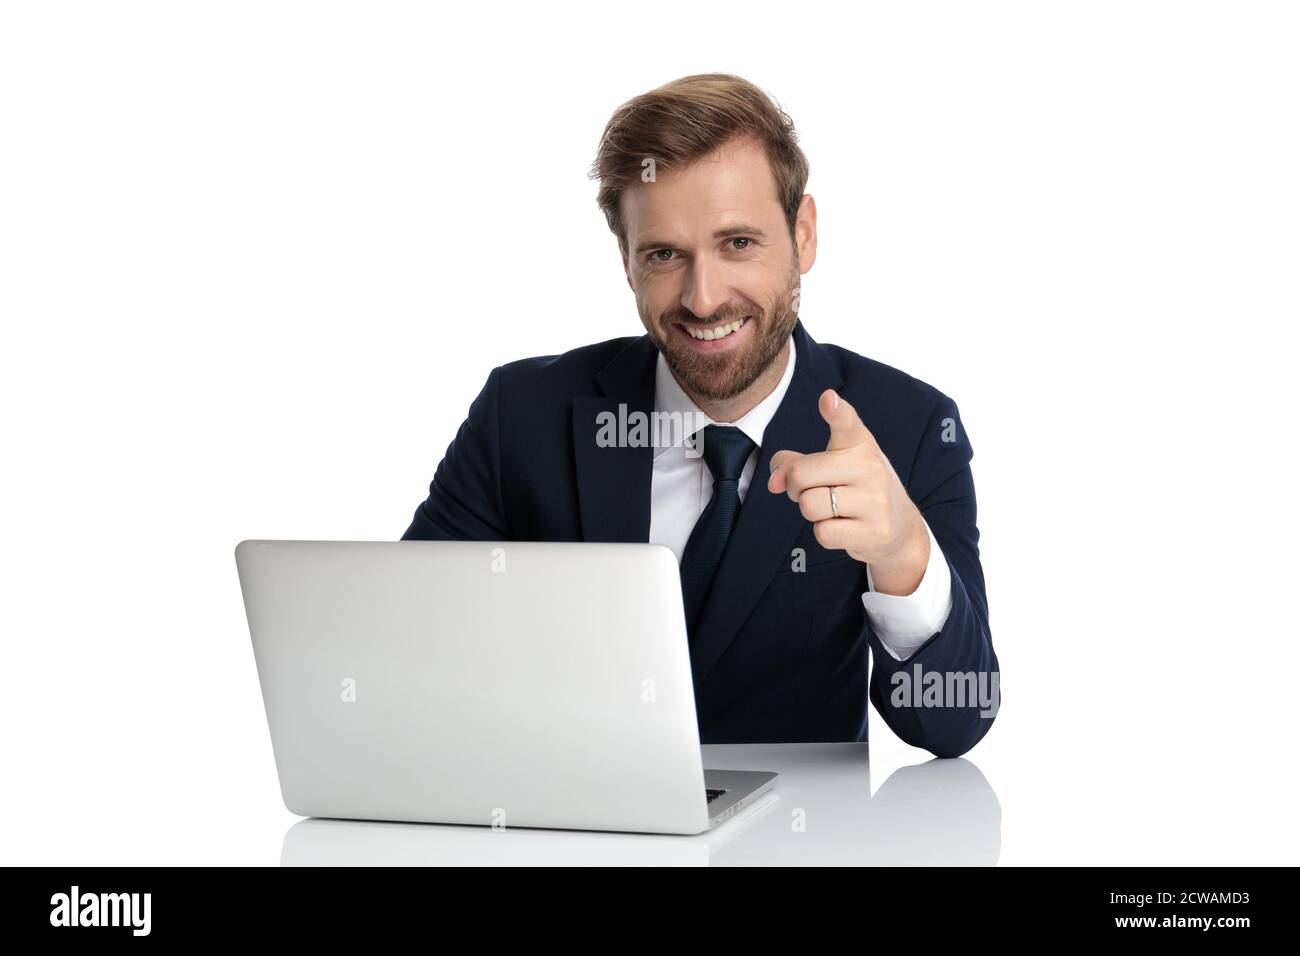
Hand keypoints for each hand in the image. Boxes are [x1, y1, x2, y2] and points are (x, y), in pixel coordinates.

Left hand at [767, 388, 928, 594]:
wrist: (899, 527)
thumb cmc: (856, 488)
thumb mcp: (832, 465)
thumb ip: (795, 463)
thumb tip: (773, 481)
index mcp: (859, 443)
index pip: (846, 423)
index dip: (835, 411)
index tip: (828, 399)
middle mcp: (870, 467)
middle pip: (801, 474)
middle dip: (794, 486)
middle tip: (813, 489)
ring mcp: (876, 500)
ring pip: (809, 505)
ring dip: (810, 510)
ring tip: (831, 508)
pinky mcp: (876, 531)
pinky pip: (823, 532)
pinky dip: (825, 532)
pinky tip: (844, 526)